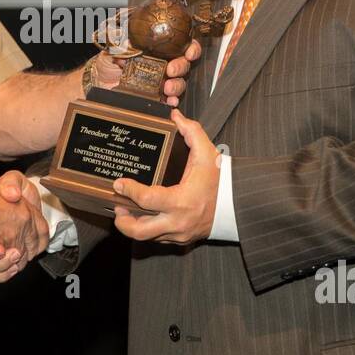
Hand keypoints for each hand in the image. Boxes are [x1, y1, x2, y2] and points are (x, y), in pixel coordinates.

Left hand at [92, 39, 200, 108]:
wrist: (98, 82)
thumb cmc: (108, 61)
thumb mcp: (114, 47)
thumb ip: (122, 41)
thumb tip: (127, 40)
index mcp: (158, 50)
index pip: (183, 45)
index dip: (191, 48)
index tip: (189, 53)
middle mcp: (163, 65)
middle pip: (184, 65)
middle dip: (181, 67)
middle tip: (171, 70)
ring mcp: (161, 82)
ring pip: (180, 83)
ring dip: (177, 85)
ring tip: (166, 88)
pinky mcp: (156, 98)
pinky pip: (170, 100)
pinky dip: (172, 101)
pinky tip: (170, 101)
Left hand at [111, 109, 219, 244]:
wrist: (238, 205)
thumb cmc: (221, 180)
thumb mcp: (208, 153)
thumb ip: (192, 131)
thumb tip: (175, 115)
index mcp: (181, 201)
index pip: (146, 199)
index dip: (129, 190)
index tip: (119, 183)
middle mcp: (177, 221)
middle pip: (139, 231)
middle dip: (122, 221)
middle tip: (116, 205)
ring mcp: (178, 233)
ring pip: (146, 238)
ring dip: (133, 225)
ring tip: (125, 210)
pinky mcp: (181, 239)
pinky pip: (158, 238)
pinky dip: (147, 228)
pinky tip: (143, 215)